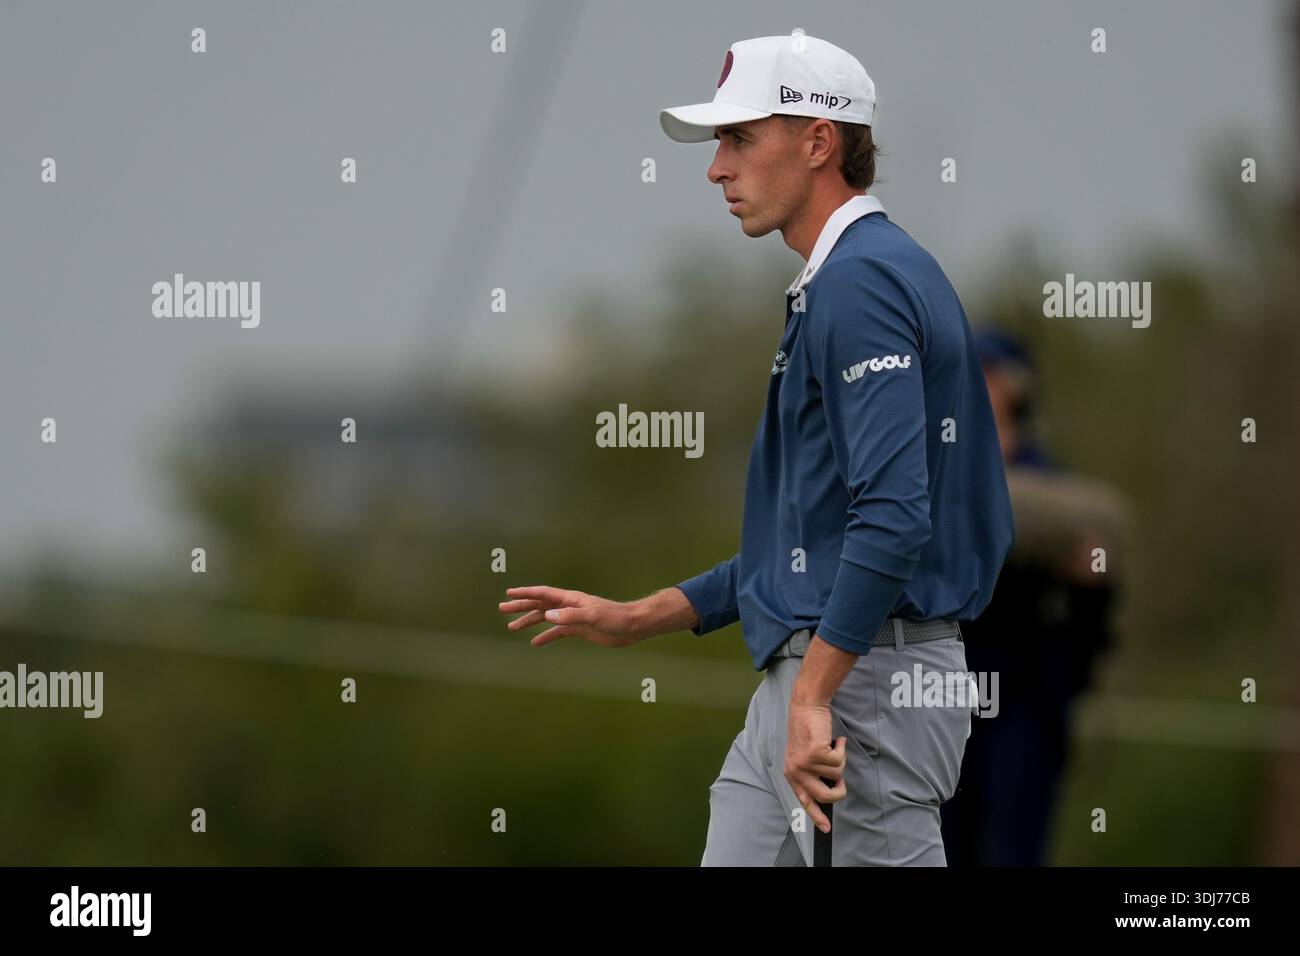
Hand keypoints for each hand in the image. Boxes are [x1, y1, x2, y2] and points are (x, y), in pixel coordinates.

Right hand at [500, 585, 646, 647]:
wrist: (632, 626)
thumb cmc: (615, 617)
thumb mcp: (592, 616)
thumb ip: (570, 616)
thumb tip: (547, 615)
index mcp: (570, 599)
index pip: (543, 593)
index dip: (526, 593)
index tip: (509, 594)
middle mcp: (569, 606)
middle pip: (540, 604)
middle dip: (521, 606)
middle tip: (502, 609)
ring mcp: (573, 617)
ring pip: (546, 618)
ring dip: (530, 621)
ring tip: (512, 627)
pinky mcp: (579, 629)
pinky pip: (557, 632)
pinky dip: (546, 636)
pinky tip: (535, 642)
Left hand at [784, 702, 846, 832]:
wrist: (807, 707)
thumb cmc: (808, 730)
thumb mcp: (803, 756)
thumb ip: (811, 774)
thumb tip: (829, 790)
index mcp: (791, 774)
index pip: (804, 801)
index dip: (817, 816)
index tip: (826, 828)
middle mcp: (796, 771)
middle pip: (825, 796)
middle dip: (839, 790)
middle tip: (841, 780)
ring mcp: (805, 763)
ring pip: (836, 775)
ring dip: (840, 760)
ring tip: (832, 746)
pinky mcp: (816, 753)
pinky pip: (839, 761)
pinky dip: (841, 750)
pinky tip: (835, 740)